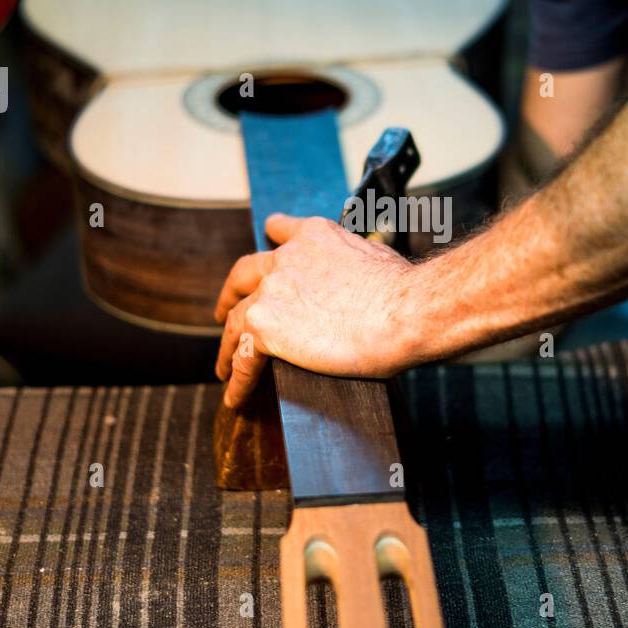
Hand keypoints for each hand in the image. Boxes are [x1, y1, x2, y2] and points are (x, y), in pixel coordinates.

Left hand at [214, 213, 418, 408]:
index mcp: (314, 237)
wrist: (403, 312)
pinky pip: (244, 358)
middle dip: (231, 295)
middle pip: (243, 276)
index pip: (282, 231)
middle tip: (225, 312)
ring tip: (224, 366)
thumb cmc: (402, 290)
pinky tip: (234, 396)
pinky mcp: (266, 327)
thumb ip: (353, 262)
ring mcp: (271, 291)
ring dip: (228, 346)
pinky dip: (237, 380)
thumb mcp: (374, 255)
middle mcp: (285, 258)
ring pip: (236, 321)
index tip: (267, 240)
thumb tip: (361, 277)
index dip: (273, 239)